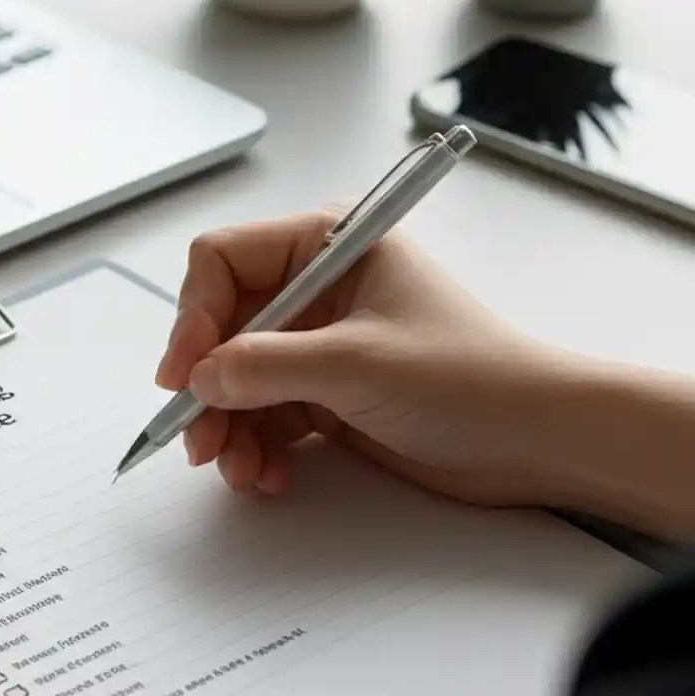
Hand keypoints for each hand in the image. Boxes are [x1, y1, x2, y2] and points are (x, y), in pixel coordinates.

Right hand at [155, 205, 571, 507]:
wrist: (537, 441)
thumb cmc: (470, 377)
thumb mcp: (357, 364)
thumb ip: (267, 366)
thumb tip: (198, 377)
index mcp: (330, 244)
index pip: (224, 261)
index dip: (194, 315)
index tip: (184, 374)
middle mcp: (318, 286)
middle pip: (223, 326)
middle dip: (208, 385)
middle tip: (198, 438)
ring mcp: (320, 342)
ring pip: (237, 378)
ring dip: (228, 426)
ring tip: (237, 470)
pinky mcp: (326, 392)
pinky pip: (265, 414)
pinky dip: (256, 446)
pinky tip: (267, 476)